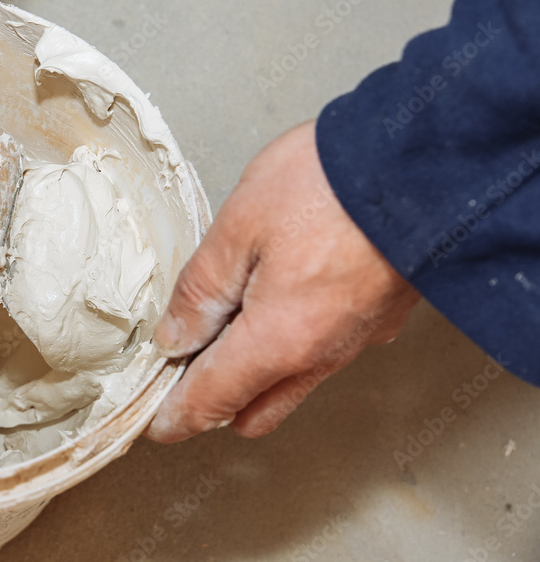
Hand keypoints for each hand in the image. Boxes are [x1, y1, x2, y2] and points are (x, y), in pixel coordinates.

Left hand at [147, 120, 420, 440]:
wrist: (426, 160)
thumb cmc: (331, 185)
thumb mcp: (240, 227)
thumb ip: (201, 290)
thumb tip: (176, 337)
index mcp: (278, 341)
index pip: (213, 401)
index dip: (177, 416)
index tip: (157, 423)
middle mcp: (321, 354)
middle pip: (256, 408)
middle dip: (215, 400)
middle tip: (181, 366)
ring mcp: (356, 338)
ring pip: (292, 381)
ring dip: (254, 370)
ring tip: (223, 324)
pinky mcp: (379, 314)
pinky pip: (325, 349)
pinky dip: (292, 341)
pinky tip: (276, 296)